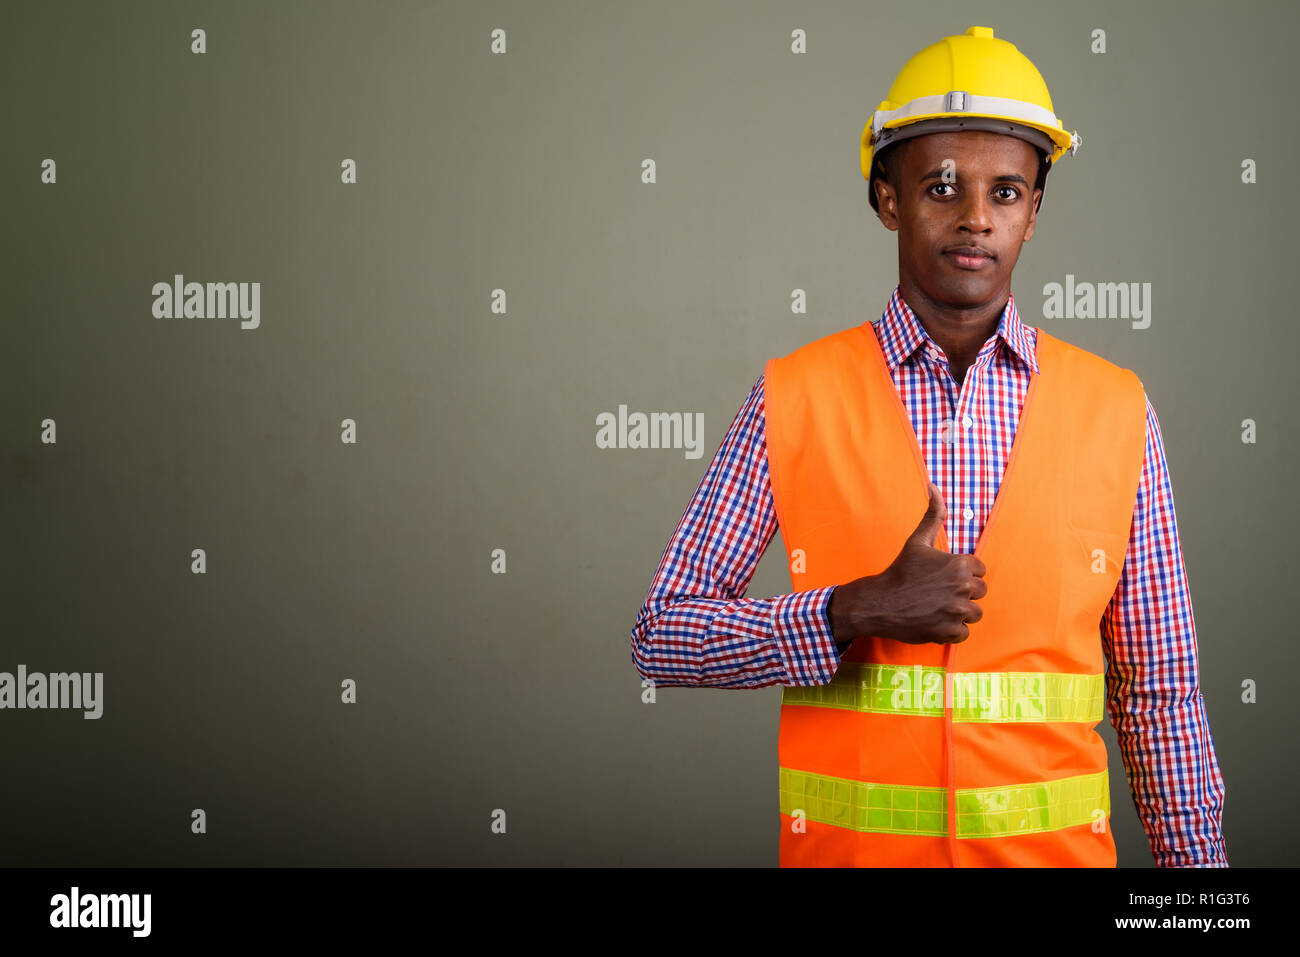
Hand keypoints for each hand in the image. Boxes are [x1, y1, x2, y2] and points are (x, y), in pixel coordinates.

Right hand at [830, 481, 986, 646]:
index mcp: (960, 564)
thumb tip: (934, 487)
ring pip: (974, 613)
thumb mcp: (918, 541)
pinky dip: (951, 630)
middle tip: (939, 593)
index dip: (963, 574)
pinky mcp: (950, 632)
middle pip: (980, 593)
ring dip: (959, 612)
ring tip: (938, 607)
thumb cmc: (901, 571)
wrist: (879, 602)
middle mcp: (963, 587)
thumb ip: (933, 515)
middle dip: (963, 593)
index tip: (944, 577)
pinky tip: (935, 620)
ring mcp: (957, 611)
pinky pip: (964, 632)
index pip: (980, 571)